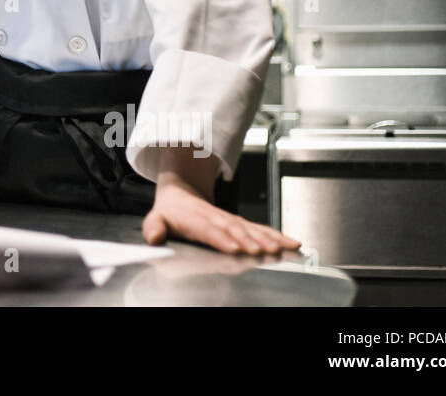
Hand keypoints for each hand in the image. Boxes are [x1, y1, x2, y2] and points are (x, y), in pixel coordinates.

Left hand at [143, 177, 300, 254]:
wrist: (181, 193)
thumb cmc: (170, 212)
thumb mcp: (156, 218)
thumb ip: (154, 228)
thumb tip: (153, 238)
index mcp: (195, 221)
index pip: (209, 230)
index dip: (221, 238)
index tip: (234, 247)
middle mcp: (217, 220)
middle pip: (236, 231)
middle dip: (251, 241)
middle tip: (264, 251)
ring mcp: (231, 221)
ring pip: (252, 230)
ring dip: (269, 239)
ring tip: (284, 249)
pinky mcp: (242, 224)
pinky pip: (261, 230)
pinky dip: (278, 236)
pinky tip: (291, 243)